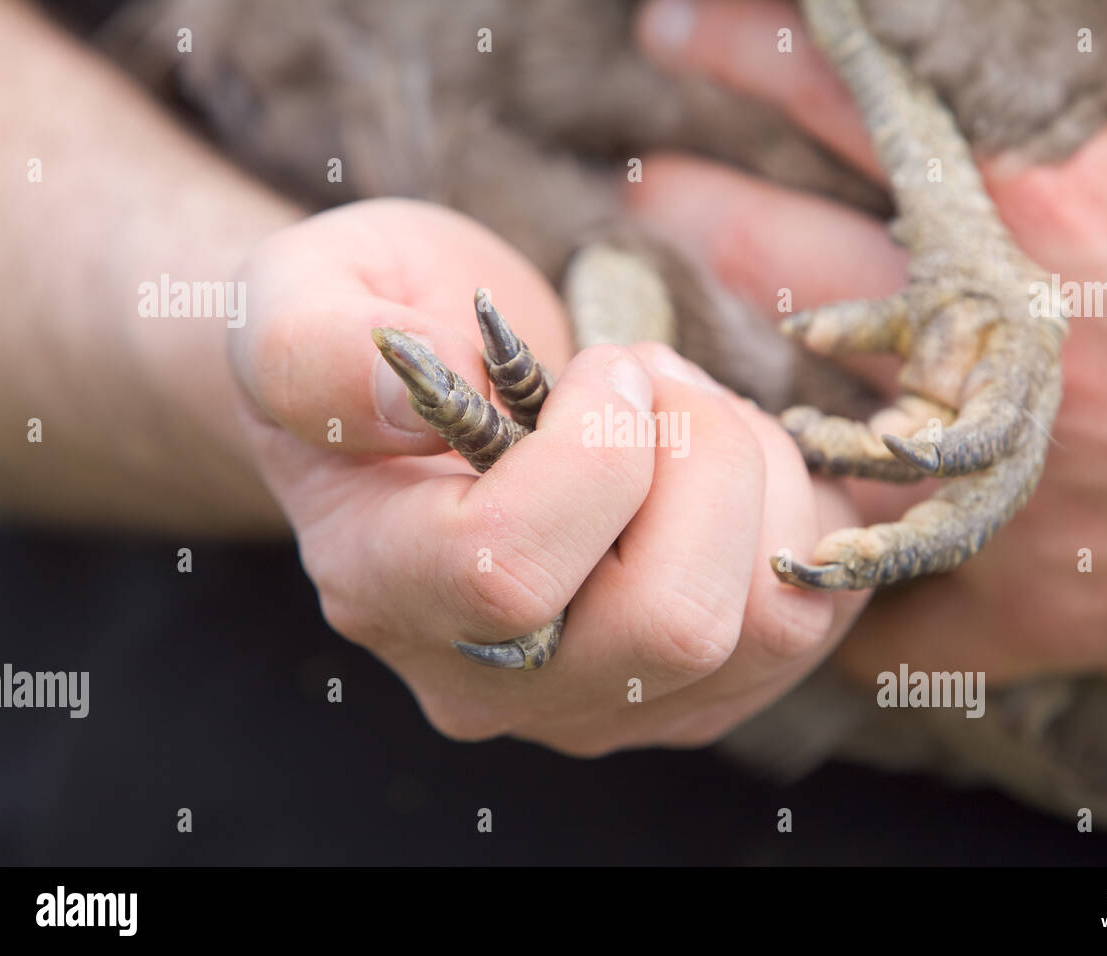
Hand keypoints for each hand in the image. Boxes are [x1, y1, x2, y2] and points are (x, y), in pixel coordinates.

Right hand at [229, 198, 864, 753]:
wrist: (430, 402)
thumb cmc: (375, 337)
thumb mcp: (301, 301)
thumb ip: (312, 349)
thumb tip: (409, 382)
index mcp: (383, 583)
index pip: (509, 570)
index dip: (595, 447)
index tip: (602, 367)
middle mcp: (492, 677)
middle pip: (669, 624)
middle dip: (705, 459)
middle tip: (659, 379)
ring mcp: (600, 699)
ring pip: (759, 627)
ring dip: (760, 481)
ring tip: (692, 414)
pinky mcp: (688, 691)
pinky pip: (805, 623)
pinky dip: (802, 521)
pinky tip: (732, 464)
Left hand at [630, 0, 1106, 683]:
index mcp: (1040, 228)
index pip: (851, 111)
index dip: (756, 55)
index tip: (676, 29)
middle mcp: (984, 358)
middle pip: (795, 265)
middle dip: (708, 213)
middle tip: (650, 193)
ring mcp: (986, 489)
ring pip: (804, 434)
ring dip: (732, 389)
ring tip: (679, 372)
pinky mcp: (1015, 602)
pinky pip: (877, 609)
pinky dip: (828, 578)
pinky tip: (781, 555)